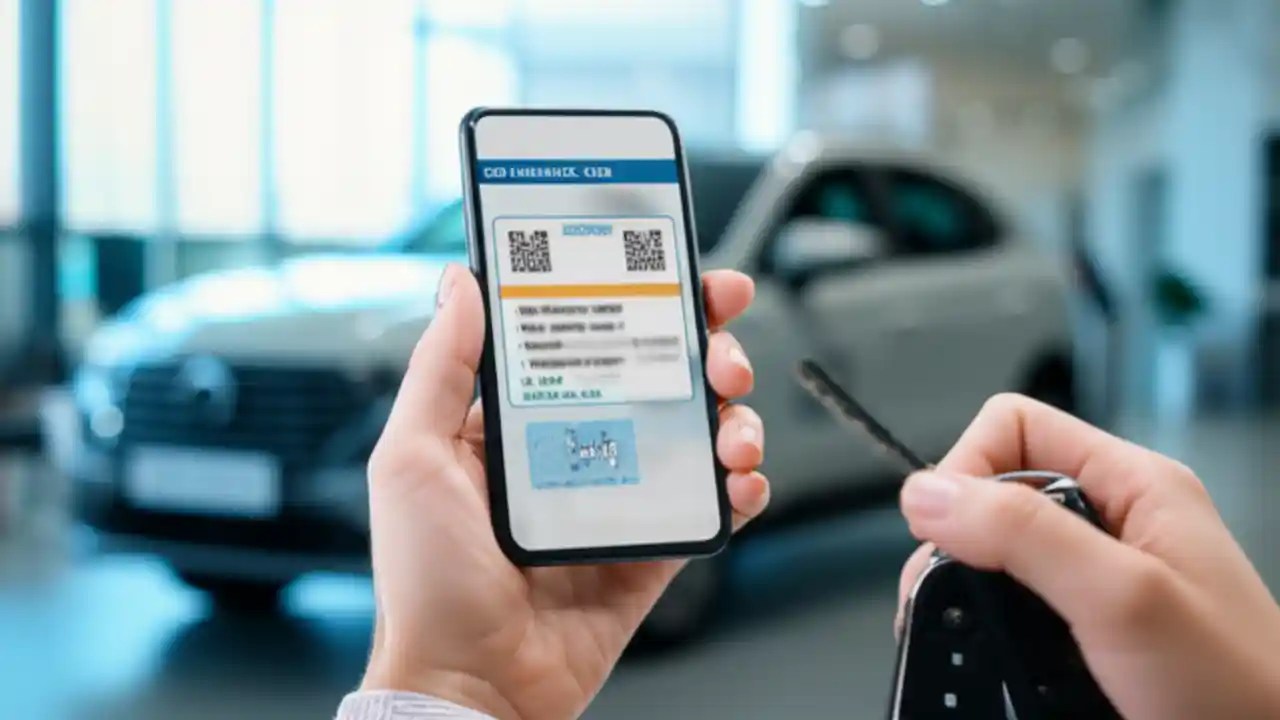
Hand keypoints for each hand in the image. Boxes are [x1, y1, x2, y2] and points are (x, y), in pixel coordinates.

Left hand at [360, 264, 768, 719]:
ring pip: (694, 435)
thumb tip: (460, 283)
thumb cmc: (425, 582)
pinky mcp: (648, 551)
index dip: (639, 302)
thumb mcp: (411, 458)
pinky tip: (739, 481)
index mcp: (519, 423)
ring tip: (732, 427)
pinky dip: (738, 488)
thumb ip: (439, 368)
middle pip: (657, 378)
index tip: (680, 274)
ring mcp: (616, 500)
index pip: (589, 339)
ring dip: (731, 417)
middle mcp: (573, 451)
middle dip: (705, 352)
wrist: (469, 687)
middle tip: (722, 354)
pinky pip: (707, 508)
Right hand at [897, 394, 1279, 718]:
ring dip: (969, 592)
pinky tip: (999, 659)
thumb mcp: (1121, 598)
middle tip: (952, 600)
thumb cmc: (1237, 694)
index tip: (948, 535)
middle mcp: (1113, 520)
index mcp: (1133, 484)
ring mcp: (1099, 576)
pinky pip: (1010, 605)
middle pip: (994, 490)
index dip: (967, 470)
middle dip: (957, 541)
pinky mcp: (1085, 627)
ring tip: (974, 639)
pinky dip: (988, 629)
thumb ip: (1024, 534)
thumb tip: (928, 493)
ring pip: (995, 553)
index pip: (1013, 426)